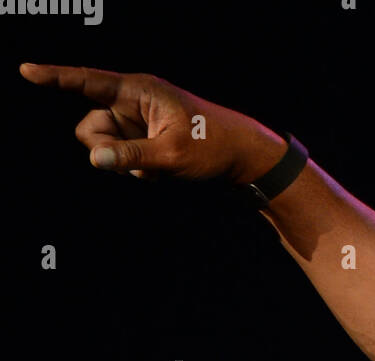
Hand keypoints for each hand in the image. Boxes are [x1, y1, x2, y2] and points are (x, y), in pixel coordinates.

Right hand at [18, 62, 283, 182]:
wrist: (242, 157)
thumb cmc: (212, 147)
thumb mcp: (171, 156)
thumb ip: (130, 156)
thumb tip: (95, 157)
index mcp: (140, 91)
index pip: (88, 82)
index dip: (56, 77)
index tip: (26, 71)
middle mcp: (133, 103)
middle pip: (90, 125)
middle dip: (102, 147)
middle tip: (134, 161)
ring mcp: (137, 122)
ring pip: (104, 145)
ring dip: (122, 162)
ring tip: (155, 167)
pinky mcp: (143, 139)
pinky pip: (122, 156)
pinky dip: (136, 168)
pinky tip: (161, 171)